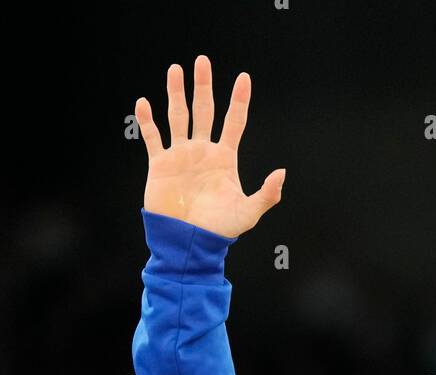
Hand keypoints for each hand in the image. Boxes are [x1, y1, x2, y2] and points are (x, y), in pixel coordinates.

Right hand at [135, 55, 283, 237]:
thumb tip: (281, 172)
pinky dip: (147, 121)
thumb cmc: (220, 231)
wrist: (190, 243)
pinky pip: (153, 137)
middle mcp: (202, 151)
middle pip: (204, 110)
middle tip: (202, 60)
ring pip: (178, 116)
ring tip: (176, 69)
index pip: (234, 122)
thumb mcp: (249, 213)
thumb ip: (267, 194)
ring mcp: (181, 156)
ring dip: (176, 93)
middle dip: (203, 86)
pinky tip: (144, 103)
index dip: (239, 100)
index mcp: (224, 158)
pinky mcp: (160, 165)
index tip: (244, 78)